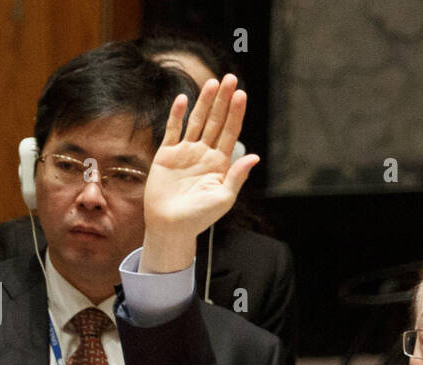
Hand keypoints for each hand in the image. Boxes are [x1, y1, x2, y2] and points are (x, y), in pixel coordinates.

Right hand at [140, 75, 259, 274]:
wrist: (170, 226)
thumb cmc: (199, 217)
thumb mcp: (223, 198)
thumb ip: (237, 176)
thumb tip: (255, 157)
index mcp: (220, 164)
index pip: (230, 133)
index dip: (235, 113)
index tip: (241, 95)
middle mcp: (204, 154)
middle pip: (216, 121)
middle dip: (223, 101)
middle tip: (230, 79)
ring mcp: (186, 153)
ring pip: (197, 121)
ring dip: (204, 102)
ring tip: (212, 82)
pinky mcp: (167, 155)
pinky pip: (173, 130)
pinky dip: (177, 115)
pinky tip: (183, 99)